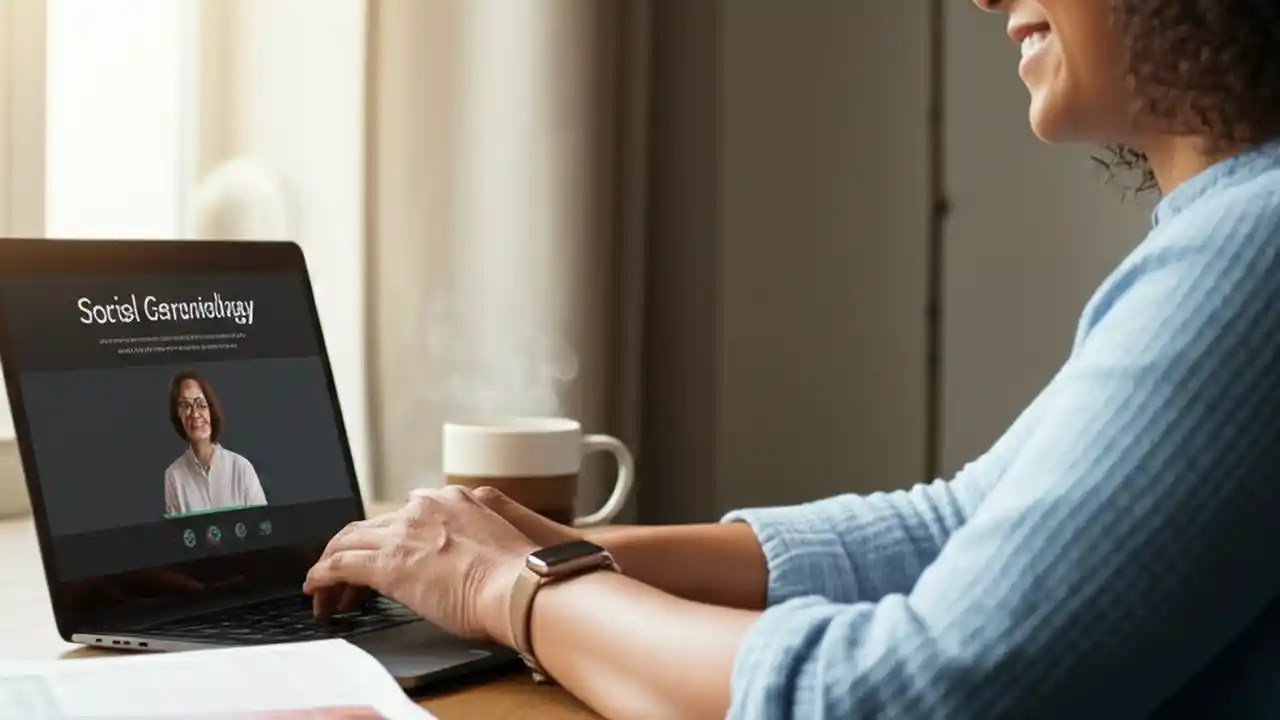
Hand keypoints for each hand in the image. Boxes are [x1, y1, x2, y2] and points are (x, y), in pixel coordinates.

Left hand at [302, 486, 571, 644]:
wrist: (519, 585)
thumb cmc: (520, 576)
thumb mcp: (498, 543)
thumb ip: (477, 542)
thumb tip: (472, 564)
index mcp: (454, 500)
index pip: (405, 515)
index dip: (388, 538)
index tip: (384, 555)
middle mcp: (424, 508)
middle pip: (372, 525)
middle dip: (354, 550)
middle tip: (345, 577)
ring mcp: (403, 533)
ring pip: (348, 541)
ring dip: (331, 564)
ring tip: (322, 588)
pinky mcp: (387, 563)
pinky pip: (339, 565)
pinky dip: (321, 577)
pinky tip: (314, 590)